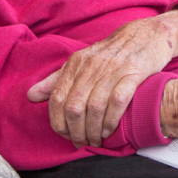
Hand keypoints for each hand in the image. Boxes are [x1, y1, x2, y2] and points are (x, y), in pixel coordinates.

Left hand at [28, 8, 177, 147]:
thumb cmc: (112, 53)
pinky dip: (111, 119)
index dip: (59, 122)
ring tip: (96, 140)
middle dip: (76, 131)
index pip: (57, 98)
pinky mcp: (133, 72)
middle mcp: (91, 65)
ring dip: (93, 129)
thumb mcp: (81, 62)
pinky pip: (117, 101)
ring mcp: (113, 69)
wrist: (147, 35)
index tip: (66, 135)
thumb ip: (56, 80)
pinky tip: (110, 130)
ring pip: (94, 106)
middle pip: (74, 106)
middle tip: (82, 143)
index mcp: (76, 63)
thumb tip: (31, 96)